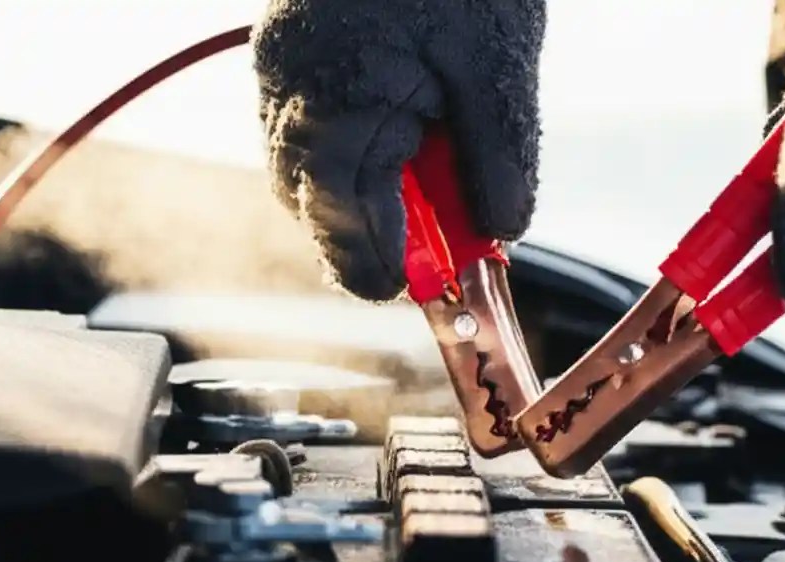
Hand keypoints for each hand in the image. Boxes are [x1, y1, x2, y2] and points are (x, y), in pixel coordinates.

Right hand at [253, 0, 544, 300]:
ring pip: (307, 164)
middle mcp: (290, 89)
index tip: (407, 291)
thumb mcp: (495, 63)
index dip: (376, 260)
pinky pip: (310, 124)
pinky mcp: (290, 48)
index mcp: (334, 98)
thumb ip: (498, 155)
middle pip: (313, 197)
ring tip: (422, 202)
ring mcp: (281, 66)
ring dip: (358, 193)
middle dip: (366, 234)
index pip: (341, 213)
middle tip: (422, 261)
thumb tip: (502, 232)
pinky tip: (398, 143)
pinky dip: (353, 150)